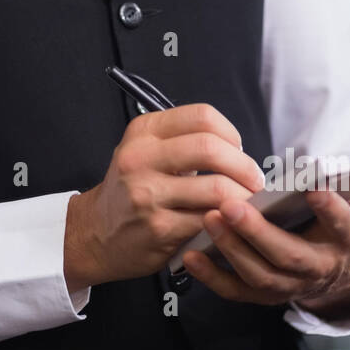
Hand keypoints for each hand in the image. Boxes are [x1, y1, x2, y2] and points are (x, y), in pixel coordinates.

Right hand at [64, 104, 265, 292]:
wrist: (95, 232)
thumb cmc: (129, 191)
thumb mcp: (144, 151)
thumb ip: (183, 142)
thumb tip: (238, 151)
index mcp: (143, 132)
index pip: (202, 116)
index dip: (231, 133)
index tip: (238, 150)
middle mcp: (141, 158)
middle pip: (211, 148)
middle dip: (244, 166)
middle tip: (254, 180)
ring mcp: (148, 194)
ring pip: (216, 188)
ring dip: (243, 199)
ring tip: (247, 204)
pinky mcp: (159, 228)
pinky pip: (209, 221)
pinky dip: (227, 222)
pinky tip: (228, 223)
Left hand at [183, 177, 349, 314]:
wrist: (340, 269)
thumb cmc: (345, 222)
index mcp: (346, 240)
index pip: (342, 226)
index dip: (330, 209)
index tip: (312, 187)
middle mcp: (320, 267)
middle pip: (290, 256)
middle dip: (259, 232)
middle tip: (231, 205)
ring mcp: (291, 285)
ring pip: (261, 275)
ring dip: (232, 249)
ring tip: (209, 218)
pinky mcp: (265, 296)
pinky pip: (236, 290)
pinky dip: (212, 277)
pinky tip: (192, 256)